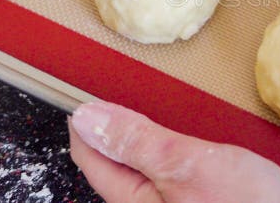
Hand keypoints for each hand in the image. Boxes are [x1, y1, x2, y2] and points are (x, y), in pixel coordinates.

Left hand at [68, 101, 279, 202]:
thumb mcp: (185, 163)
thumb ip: (135, 140)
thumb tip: (88, 118)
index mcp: (133, 199)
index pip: (89, 154)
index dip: (85, 118)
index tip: (84, 88)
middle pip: (111, 160)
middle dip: (108, 126)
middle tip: (106, 91)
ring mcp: (172, 201)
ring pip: (138, 162)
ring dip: (136, 133)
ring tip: (134, 107)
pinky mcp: (195, 196)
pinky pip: (164, 167)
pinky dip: (163, 144)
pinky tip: (175, 133)